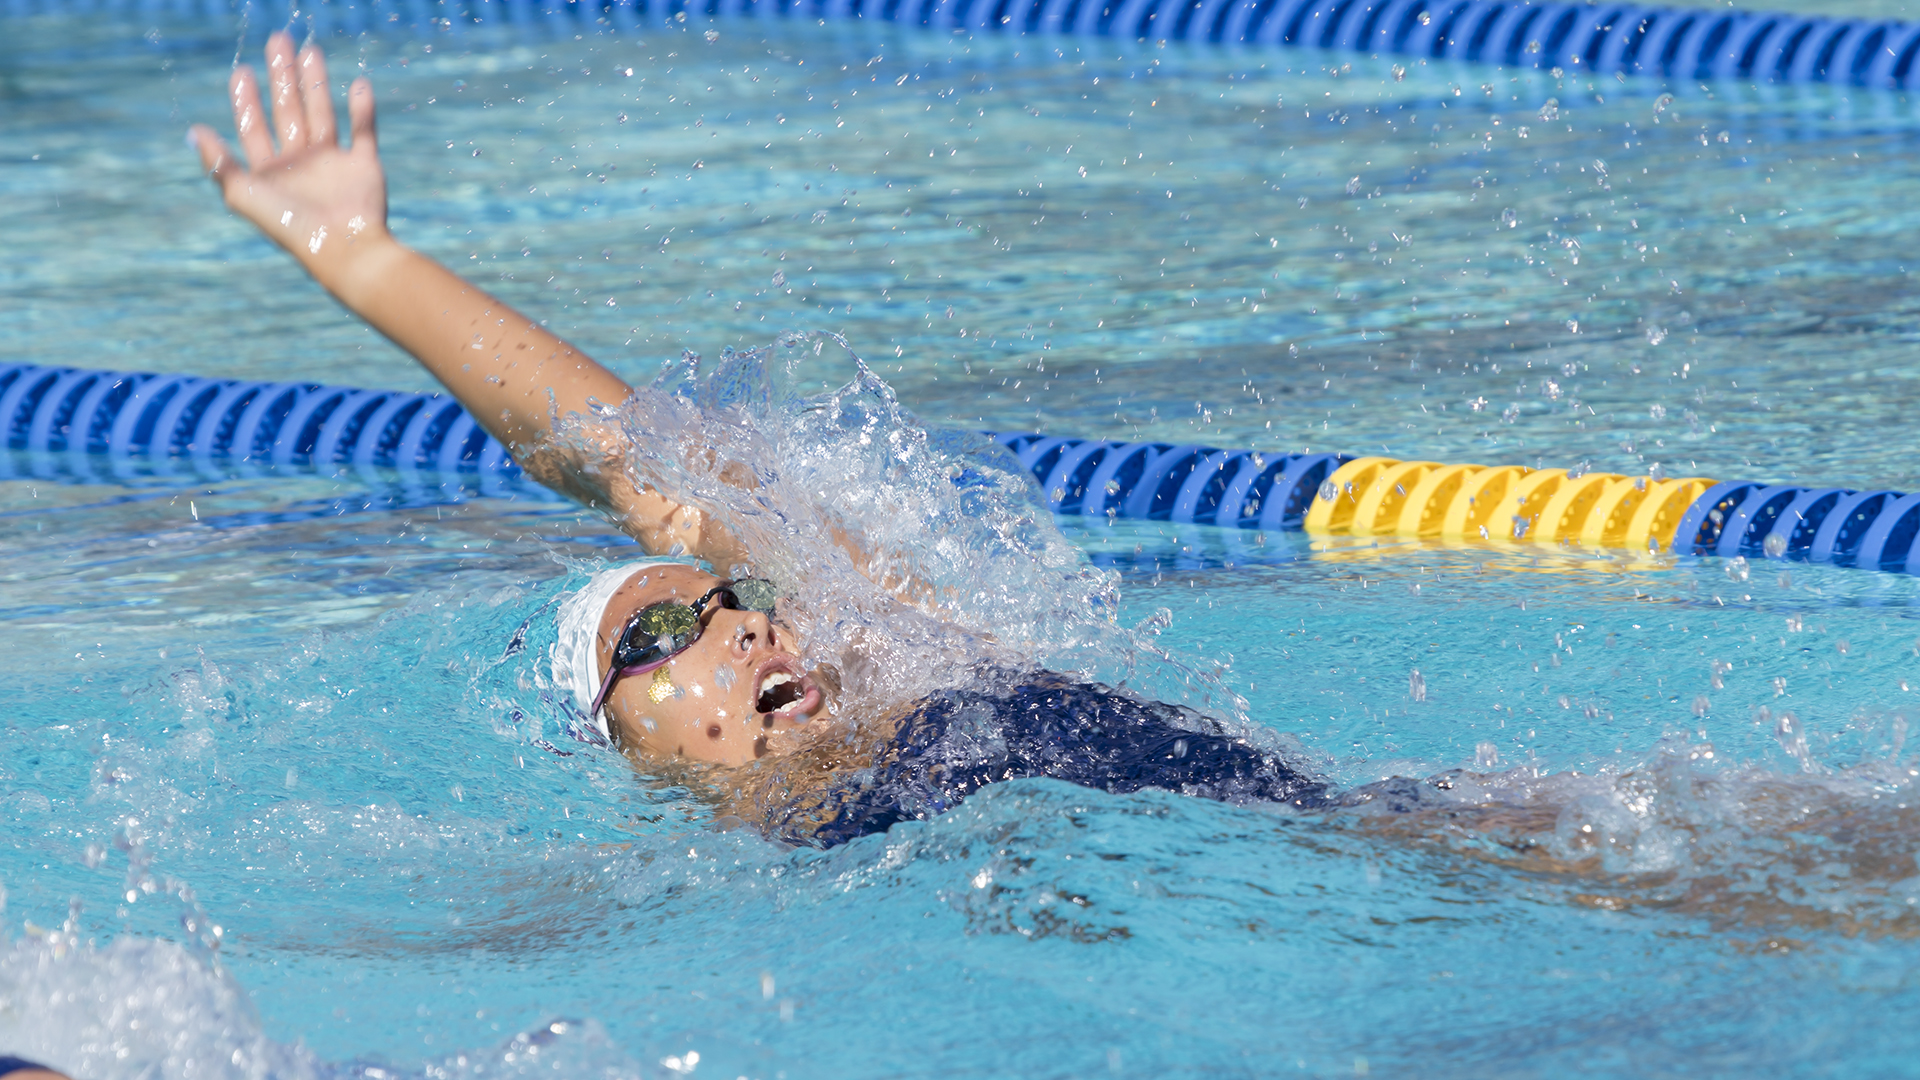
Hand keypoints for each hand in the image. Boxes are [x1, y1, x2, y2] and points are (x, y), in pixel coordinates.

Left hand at [189, 32, 388, 283]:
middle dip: (282, 76)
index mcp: (270, 171)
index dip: (246, 99)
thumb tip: (194, 131)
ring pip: (323, 112)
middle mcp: (300, 163)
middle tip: (278, 41)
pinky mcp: (364, 165)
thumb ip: (218, 162)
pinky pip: (364, 129)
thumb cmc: (289, 225)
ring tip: (310, 51)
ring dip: (316, 82)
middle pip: (288, 110)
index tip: (241, 71)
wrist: (342, 247)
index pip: (254, 126)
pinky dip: (363, 107)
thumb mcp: (242, 193)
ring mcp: (334, 163)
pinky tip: (358, 83)